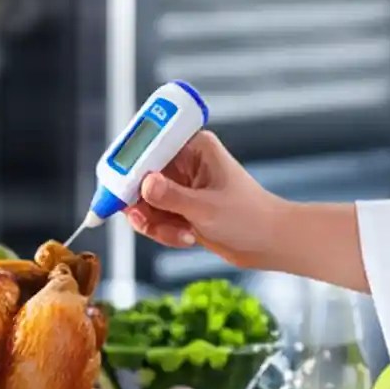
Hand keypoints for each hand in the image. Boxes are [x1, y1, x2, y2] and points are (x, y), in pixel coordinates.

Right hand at [124, 131, 284, 269]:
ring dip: (155, 223)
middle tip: (145, 220)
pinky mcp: (179, 207)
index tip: (121, 186)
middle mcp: (183, 162)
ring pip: (143, 202)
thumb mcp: (207, 209)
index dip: (130, 164)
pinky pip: (154, 218)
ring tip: (181, 234)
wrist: (268, 243)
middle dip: (141, 204)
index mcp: (193, 147)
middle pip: (138, 176)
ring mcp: (179, 186)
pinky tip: (187, 238)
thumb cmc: (249, 218)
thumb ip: (172, 197)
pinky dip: (163, 232)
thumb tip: (143, 184)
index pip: (150, 145)